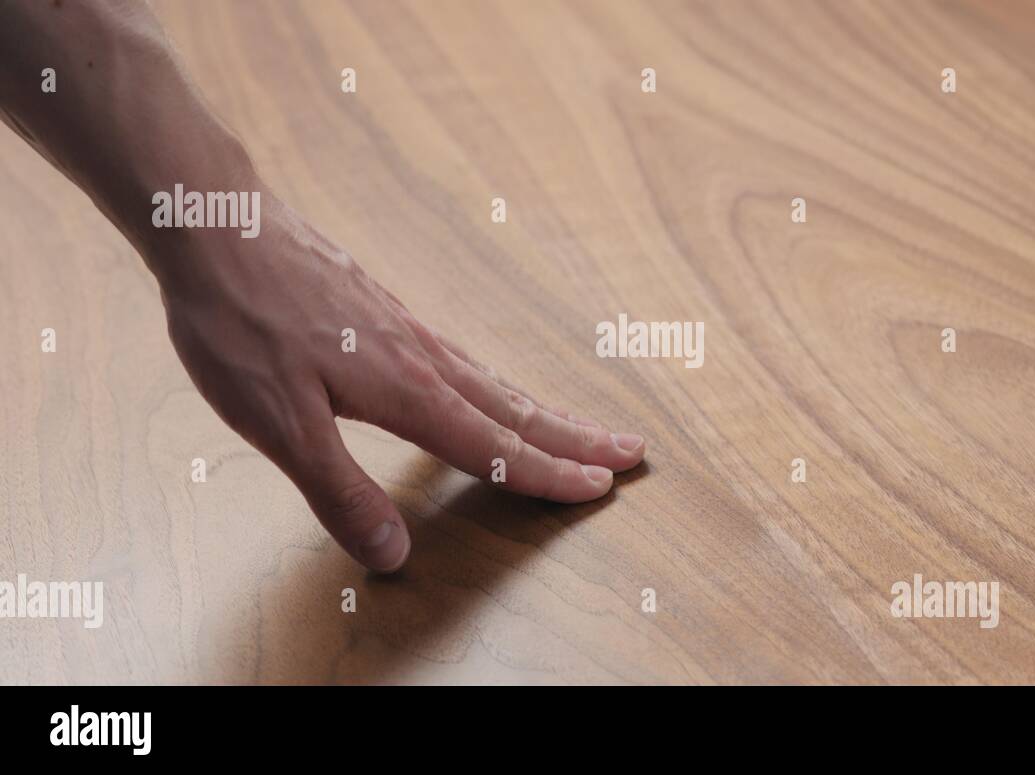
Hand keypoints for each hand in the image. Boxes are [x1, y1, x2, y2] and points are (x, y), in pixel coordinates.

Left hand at [154, 193, 645, 571]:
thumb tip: (394, 555)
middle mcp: (425, 358)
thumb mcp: (278, 423)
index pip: (494, 449)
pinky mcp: (388, 314)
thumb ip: (340, 491)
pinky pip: (467, 360)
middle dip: (578, 437)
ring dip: (550, 410)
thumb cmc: (241, 321)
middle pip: (518, 409)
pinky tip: (492, 387)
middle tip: (635, 452)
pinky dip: (503, 384)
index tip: (600, 489)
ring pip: (497, 381)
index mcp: (408, 390)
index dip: (548, 476)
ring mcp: (410, 330)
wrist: (218, 225)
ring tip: (588, 425)